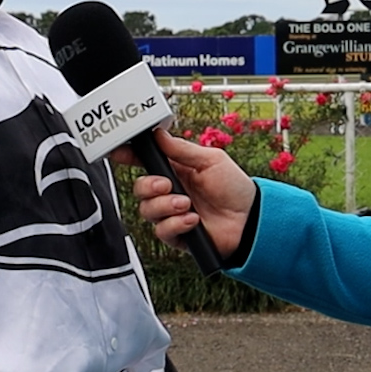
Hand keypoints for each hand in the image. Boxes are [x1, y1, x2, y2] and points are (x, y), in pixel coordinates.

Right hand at [112, 129, 256, 257]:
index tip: (120, 152)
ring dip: (165, 206)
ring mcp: (172, 214)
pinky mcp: (177, 235)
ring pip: (146, 210)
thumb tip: (158, 135)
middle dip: (148, 186)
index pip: (145, 162)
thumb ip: (182, 149)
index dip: (129, 156)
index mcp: (176, 170)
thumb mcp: (211, 160)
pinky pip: (161, 231)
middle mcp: (170, 192)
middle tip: (167, 185)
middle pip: (139, 188)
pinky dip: (176, 224)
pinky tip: (193, 220)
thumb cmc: (235, 188)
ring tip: (187, 204)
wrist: (250, 220)